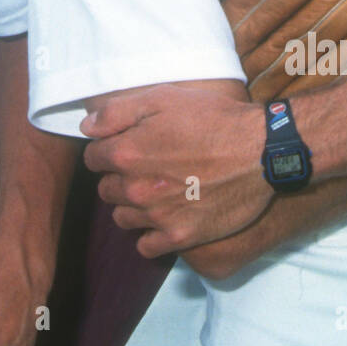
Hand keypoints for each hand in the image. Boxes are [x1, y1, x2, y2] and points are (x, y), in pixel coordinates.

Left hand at [80, 80, 271, 256]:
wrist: (260, 151)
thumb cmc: (212, 119)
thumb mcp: (162, 99)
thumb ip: (116, 112)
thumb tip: (86, 128)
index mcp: (126, 153)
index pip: (93, 159)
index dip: (108, 150)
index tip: (127, 146)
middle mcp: (136, 188)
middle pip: (106, 189)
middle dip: (119, 178)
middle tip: (146, 168)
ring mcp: (158, 216)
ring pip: (122, 218)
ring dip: (132, 207)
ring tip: (156, 193)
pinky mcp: (181, 237)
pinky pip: (146, 246)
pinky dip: (151, 235)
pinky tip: (165, 218)